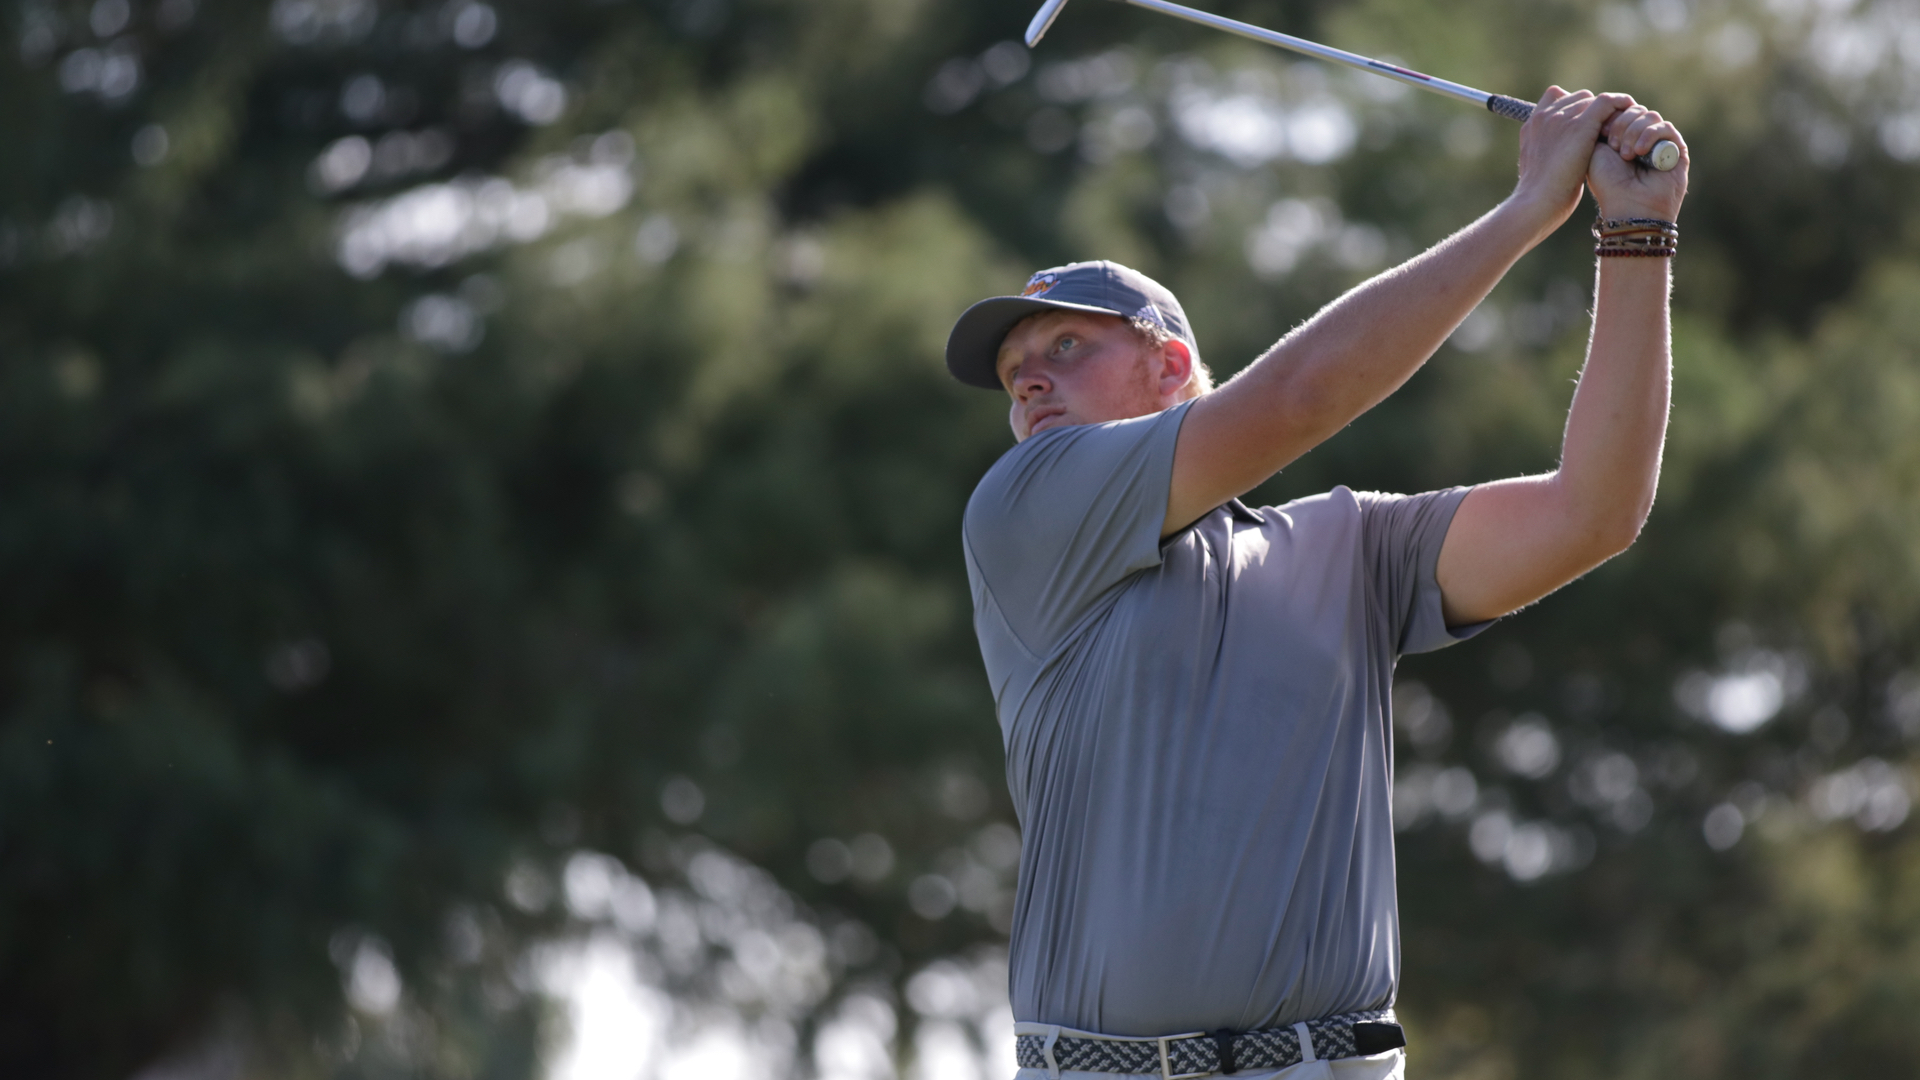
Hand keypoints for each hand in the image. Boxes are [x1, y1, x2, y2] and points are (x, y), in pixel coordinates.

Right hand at [1507, 87, 1640, 236]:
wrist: (1537, 202)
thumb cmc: (1539, 195)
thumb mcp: (1537, 167)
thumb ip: (1547, 150)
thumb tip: (1560, 151)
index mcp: (1532, 124)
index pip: (1556, 97)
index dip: (1573, 108)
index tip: (1581, 126)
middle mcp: (1546, 115)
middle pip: (1579, 99)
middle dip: (1593, 113)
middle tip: (1606, 134)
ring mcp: (1562, 117)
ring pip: (1594, 101)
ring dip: (1607, 115)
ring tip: (1617, 135)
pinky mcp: (1581, 123)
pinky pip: (1608, 102)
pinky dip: (1620, 106)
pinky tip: (1630, 117)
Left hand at [1589, 105, 1687, 221]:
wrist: (1628, 208)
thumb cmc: (1608, 184)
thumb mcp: (1595, 150)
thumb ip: (1598, 124)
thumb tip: (1602, 103)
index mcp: (1621, 137)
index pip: (1620, 110)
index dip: (1611, 116)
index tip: (1602, 133)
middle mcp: (1641, 138)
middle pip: (1635, 110)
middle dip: (1621, 124)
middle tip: (1614, 146)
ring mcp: (1659, 143)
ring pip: (1649, 116)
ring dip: (1634, 131)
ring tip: (1626, 154)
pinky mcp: (1677, 149)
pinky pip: (1666, 127)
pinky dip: (1650, 135)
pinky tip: (1640, 152)